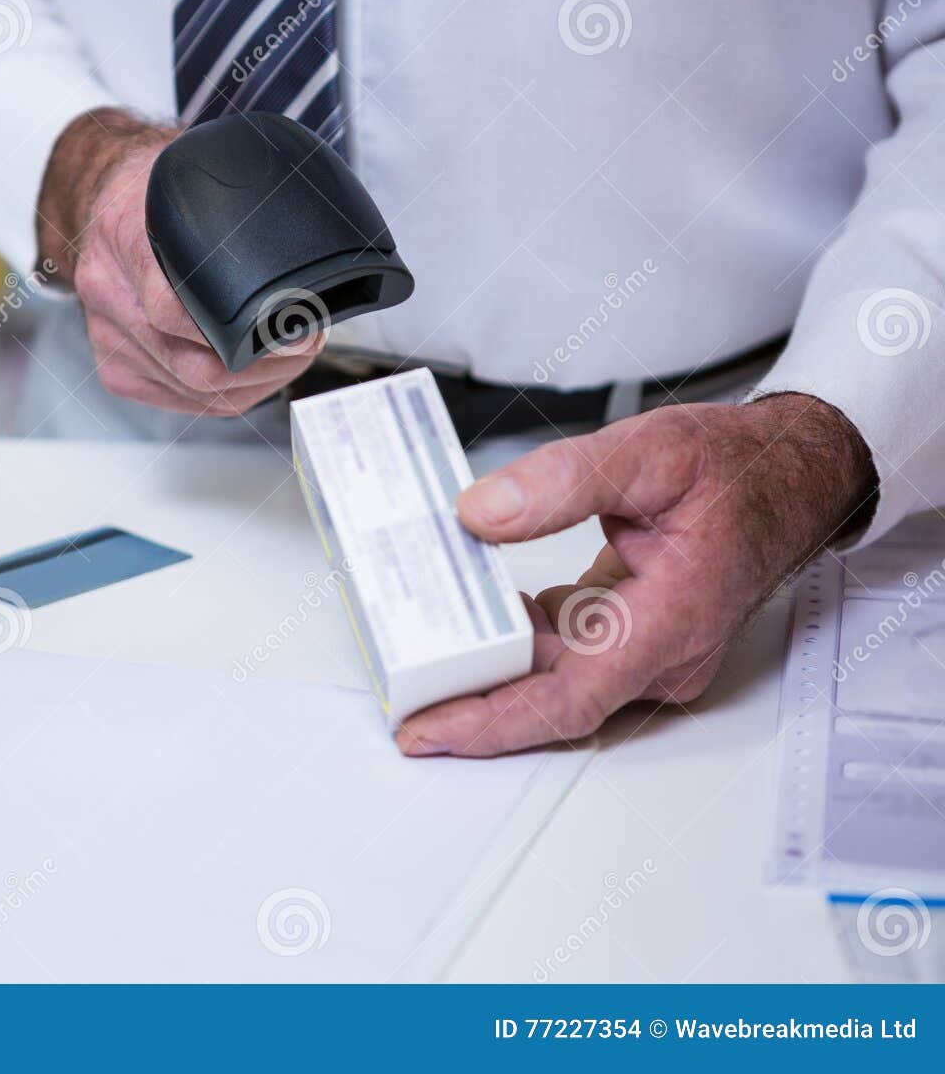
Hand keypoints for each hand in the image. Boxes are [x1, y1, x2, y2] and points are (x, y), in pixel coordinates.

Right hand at [36, 108, 322, 416]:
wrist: (100, 201)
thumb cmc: (149, 190)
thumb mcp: (187, 176)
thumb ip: (230, 203)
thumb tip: (299, 229)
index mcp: (122, 239)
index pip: (171, 311)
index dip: (240, 333)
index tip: (292, 332)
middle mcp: (108, 293)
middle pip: (188, 364)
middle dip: (262, 367)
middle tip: (303, 347)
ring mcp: (107, 336)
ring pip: (190, 391)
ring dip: (252, 385)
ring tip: (287, 358)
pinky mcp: (114, 367)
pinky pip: (179, 401)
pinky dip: (224, 397)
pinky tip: (250, 377)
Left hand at [396, 393, 877, 756]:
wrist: (787, 475)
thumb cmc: (737, 470)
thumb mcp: (649, 452)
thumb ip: (563, 481)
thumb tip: (481, 515)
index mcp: (669, 622)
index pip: (567, 698)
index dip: (491, 721)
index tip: (427, 730)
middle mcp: (661, 654)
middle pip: (548, 697)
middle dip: (469, 695)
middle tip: (395, 681)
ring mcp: (648, 653)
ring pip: (551, 676)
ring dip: (488, 662)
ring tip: (417, 642)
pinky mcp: (633, 639)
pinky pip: (562, 652)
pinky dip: (515, 636)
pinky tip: (475, 608)